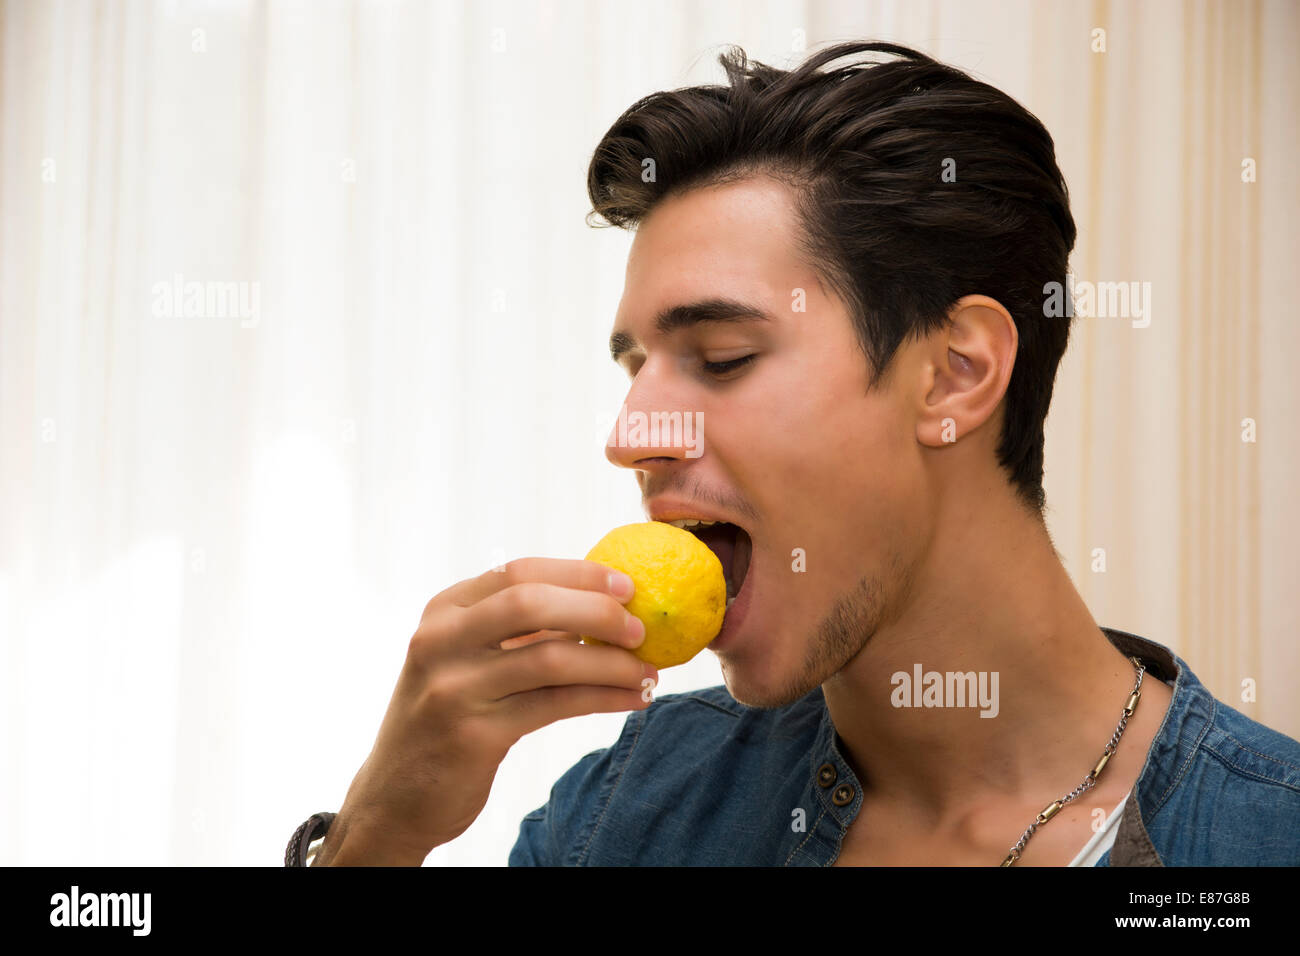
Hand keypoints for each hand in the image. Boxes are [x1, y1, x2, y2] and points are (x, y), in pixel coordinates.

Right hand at [314, 557, 655, 864]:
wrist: (394, 797)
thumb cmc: (447, 717)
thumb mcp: (463, 658)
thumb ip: (514, 629)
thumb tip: (600, 600)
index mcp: (443, 611)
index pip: (517, 572)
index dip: (578, 573)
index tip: (626, 584)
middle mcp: (441, 641)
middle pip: (532, 603)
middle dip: (597, 610)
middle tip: (640, 627)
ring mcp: (454, 688)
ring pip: (552, 659)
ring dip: (612, 663)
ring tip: (649, 672)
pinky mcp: (474, 735)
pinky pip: (557, 705)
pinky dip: (604, 697)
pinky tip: (634, 699)